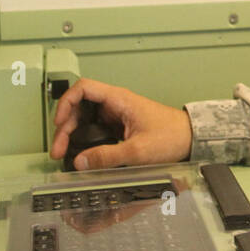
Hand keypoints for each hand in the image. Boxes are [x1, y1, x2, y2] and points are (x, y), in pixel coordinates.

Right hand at [50, 78, 192, 170]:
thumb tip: (80, 162)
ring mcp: (117, 114)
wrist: (191, 138)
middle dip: (65, 126)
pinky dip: (85, 139)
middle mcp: (116, 104)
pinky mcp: (120, 126)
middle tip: (59, 150)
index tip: (59, 123)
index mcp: (119, 99)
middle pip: (79, 107)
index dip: (66, 103)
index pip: (83, 88)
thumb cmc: (172, 136)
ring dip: (72, 134)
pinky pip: (95, 129)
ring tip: (65, 153)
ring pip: (85, 119)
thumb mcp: (138, 150)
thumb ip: (108, 157)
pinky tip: (81, 153)